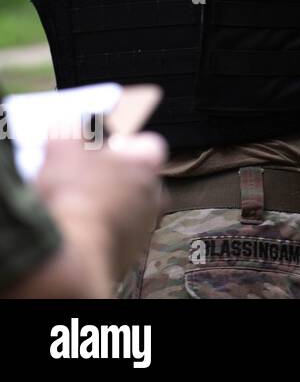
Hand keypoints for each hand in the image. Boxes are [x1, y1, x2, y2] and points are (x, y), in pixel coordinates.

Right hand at [36, 132, 165, 291]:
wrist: (69, 254)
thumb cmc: (72, 196)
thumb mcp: (62, 151)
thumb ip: (71, 133)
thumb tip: (70, 127)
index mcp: (147, 163)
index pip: (147, 144)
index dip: (122, 146)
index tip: (101, 151)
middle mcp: (156, 194)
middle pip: (137, 178)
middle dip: (114, 177)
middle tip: (82, 180)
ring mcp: (145, 226)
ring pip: (128, 208)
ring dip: (108, 206)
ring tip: (76, 208)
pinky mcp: (131, 253)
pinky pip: (118, 234)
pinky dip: (102, 231)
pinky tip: (78, 230)